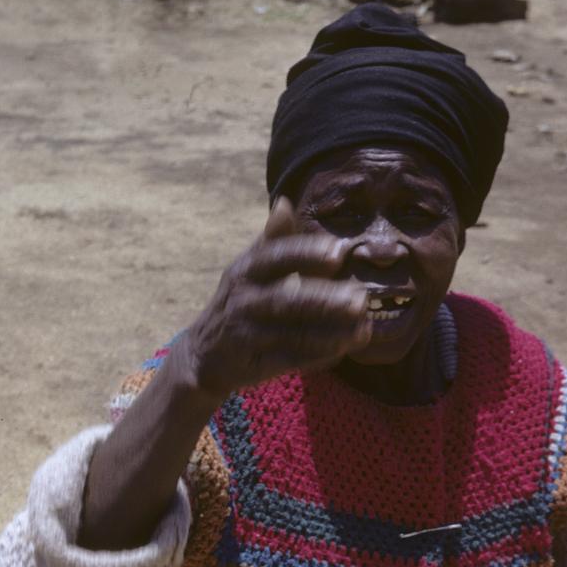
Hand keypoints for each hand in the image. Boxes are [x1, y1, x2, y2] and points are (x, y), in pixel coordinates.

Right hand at [183, 197, 370, 401]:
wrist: (204, 355)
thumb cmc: (238, 302)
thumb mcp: (248, 268)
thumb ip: (271, 240)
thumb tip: (285, 202)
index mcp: (245, 270)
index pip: (275, 257)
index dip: (305, 254)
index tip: (338, 253)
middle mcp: (244, 300)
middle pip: (286, 298)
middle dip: (324, 299)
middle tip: (360, 298)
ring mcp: (248, 333)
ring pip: (292, 333)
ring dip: (330, 332)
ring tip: (363, 328)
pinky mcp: (254, 363)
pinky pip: (291, 359)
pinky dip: (318, 355)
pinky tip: (344, 349)